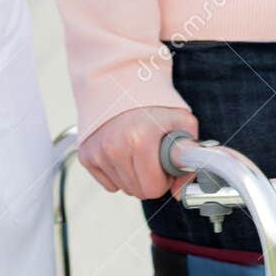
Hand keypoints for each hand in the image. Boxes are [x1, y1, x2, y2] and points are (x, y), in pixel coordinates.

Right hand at [79, 105, 197, 198]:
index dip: (164, 178)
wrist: (121, 83)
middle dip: (149, 178)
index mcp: (140, 140)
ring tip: (137, 150)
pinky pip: (108, 183)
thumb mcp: (182, 124)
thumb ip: (189, 160)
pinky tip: (122, 152)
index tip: (164, 162)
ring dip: (133, 175)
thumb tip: (179, 192)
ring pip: (123, 188)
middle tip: (152, 155)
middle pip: (138, 191)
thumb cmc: (152, 103)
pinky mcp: (86, 155)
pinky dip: (117, 173)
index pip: (153, 189)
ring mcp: (98, 152)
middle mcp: (114, 147)